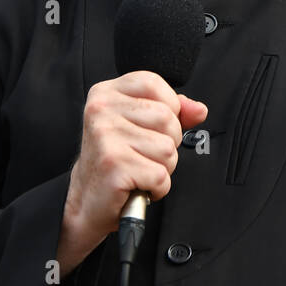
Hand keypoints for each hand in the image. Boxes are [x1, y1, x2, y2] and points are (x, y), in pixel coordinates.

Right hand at [56, 71, 207, 277]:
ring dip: (162, 168)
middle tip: (143, 155)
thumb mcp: (140, 126)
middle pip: (167, 118)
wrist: (87, 202)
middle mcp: (101, 110)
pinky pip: (161, 175)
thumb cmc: (114, 162)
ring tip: (139, 170)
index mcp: (105, 93)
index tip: (154, 127)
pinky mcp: (114, 164)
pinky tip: (138, 185)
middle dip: (168, 143)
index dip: (168, 107)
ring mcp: (105, 136)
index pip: (153, 83)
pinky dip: (157, 188)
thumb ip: (172, 112)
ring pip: (168, 148)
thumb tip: (198, 110)